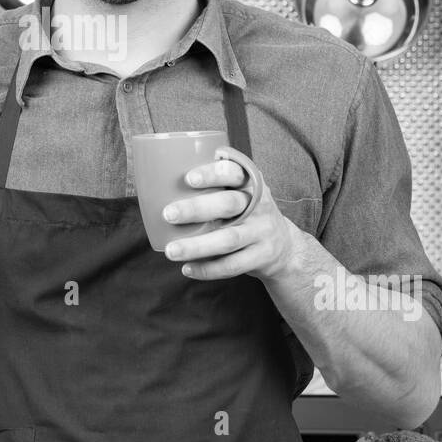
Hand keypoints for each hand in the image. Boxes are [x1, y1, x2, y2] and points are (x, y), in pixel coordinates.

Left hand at [159, 153, 312, 284]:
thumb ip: (213, 187)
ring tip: (171, 251)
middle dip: (196, 209)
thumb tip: (157, 185)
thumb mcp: (240, 192)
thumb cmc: (246, 212)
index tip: (188, 179)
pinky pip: (233, 265)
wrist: (284, 246)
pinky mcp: (262, 256)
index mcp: (250, 182)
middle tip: (168, 214)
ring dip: (197, 246)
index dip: (212, 174)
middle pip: (228, 205)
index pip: (233, 172)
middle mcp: (259, 205)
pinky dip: (208, 269)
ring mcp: (262, 231)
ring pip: (229, 239)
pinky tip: (188, 269)